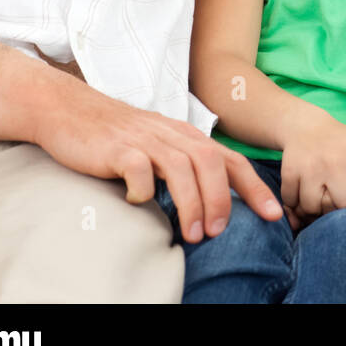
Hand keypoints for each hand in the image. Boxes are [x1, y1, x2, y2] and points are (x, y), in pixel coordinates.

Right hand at [30, 79, 282, 243]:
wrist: (70, 110)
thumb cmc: (119, 135)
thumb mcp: (160, 145)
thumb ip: (185, 165)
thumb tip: (213, 202)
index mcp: (187, 136)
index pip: (231, 160)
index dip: (256, 187)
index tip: (274, 214)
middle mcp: (172, 135)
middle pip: (211, 163)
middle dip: (222, 200)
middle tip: (219, 232)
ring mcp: (145, 140)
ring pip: (181, 168)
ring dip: (191, 203)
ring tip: (192, 234)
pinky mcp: (117, 148)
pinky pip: (138, 169)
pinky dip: (143, 189)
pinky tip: (137, 202)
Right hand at [278, 111, 345, 219]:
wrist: (305, 126)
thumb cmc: (343, 141)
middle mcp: (334, 160)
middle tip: (345, 206)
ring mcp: (309, 167)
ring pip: (315, 206)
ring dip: (319, 211)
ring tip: (324, 204)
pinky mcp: (289, 172)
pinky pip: (292, 202)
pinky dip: (296, 207)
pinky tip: (304, 200)